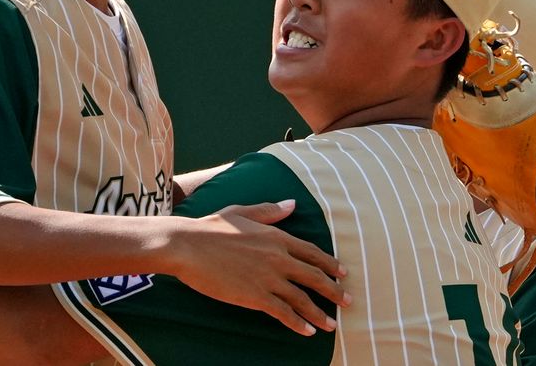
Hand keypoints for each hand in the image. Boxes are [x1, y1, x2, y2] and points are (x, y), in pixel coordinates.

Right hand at [167, 200, 348, 335]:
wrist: (188, 246)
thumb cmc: (210, 227)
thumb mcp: (242, 212)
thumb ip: (269, 211)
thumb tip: (292, 204)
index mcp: (276, 236)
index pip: (311, 252)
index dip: (329, 264)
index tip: (343, 273)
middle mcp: (278, 257)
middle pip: (314, 277)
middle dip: (334, 291)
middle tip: (348, 301)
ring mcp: (268, 278)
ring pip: (303, 299)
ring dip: (320, 314)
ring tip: (332, 325)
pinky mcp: (255, 296)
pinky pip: (283, 312)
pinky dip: (298, 323)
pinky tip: (307, 331)